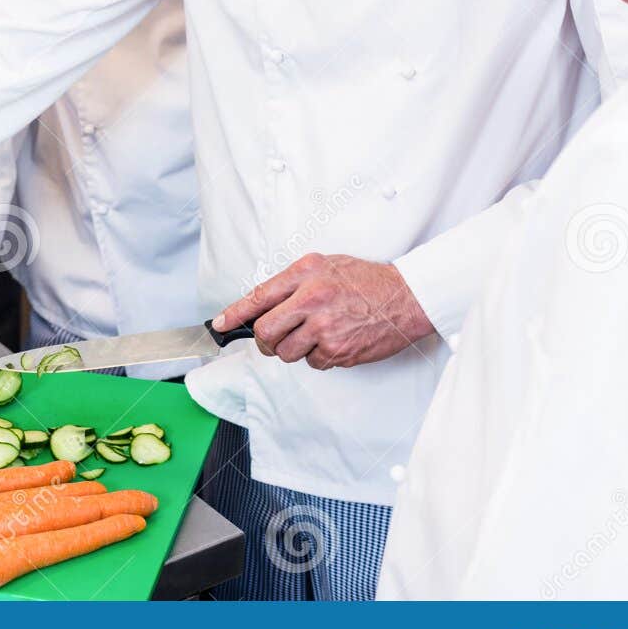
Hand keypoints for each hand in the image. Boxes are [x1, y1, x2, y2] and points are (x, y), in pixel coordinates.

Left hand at [216, 253, 434, 370]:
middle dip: (266, 341)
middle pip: (266, 333)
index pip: (259, 296)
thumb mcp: (326, 265)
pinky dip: (320, 357)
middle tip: (277, 338)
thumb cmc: (367, 280)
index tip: (220, 325)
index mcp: (305, 274)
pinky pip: (314, 363)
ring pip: (287, 352)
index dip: (234, 314)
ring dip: (296, 349)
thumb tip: (263, 304)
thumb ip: (294, 282)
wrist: (407, 297)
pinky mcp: (338, 350)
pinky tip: (336, 340)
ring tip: (318, 333)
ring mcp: (325, 327)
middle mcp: (312, 299)